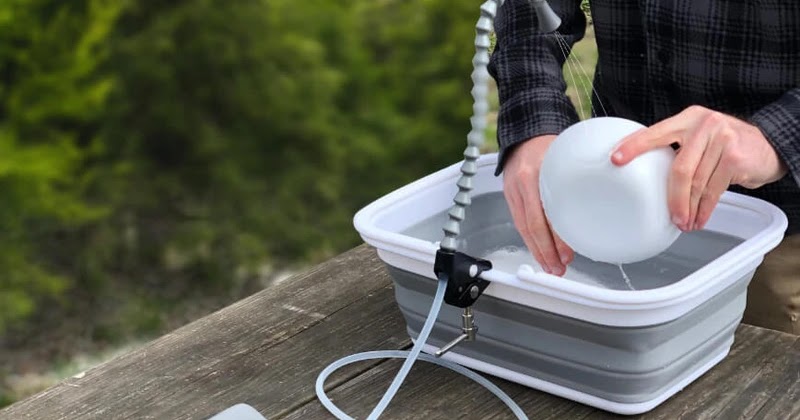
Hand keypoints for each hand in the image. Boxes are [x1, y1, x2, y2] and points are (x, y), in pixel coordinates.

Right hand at [503, 135, 573, 274]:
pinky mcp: (509, 196)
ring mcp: (512, 192)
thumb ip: (576, 181)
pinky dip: (530, 240)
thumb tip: (596, 209)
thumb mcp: (565, 158)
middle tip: (558, 269)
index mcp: (534, 175)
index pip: (544, 215)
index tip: (567, 255)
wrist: (525, 132)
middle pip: (531, 227)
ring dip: (537, 251)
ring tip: (550, 267)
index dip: (555, 239)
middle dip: (545, 252)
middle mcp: (520, 185)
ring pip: (523, 229)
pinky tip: (540, 251)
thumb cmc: (549, 143)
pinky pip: (520, 223)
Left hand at [611, 105, 787, 230]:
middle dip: (672, 198)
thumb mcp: (700, 137)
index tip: (615, 159)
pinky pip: (714, 190)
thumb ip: (678, 148)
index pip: (655, 132)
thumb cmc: (725, 144)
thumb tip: (645, 175)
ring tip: (684, 223)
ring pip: (697, 183)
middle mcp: (704, 125)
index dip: (634, 146)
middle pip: (679, 168)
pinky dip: (705, 209)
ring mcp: (722, 139)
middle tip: (670, 218)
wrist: (768, 145)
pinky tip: (700, 219)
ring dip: (689, 208)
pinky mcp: (735, 157)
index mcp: (687, 118)